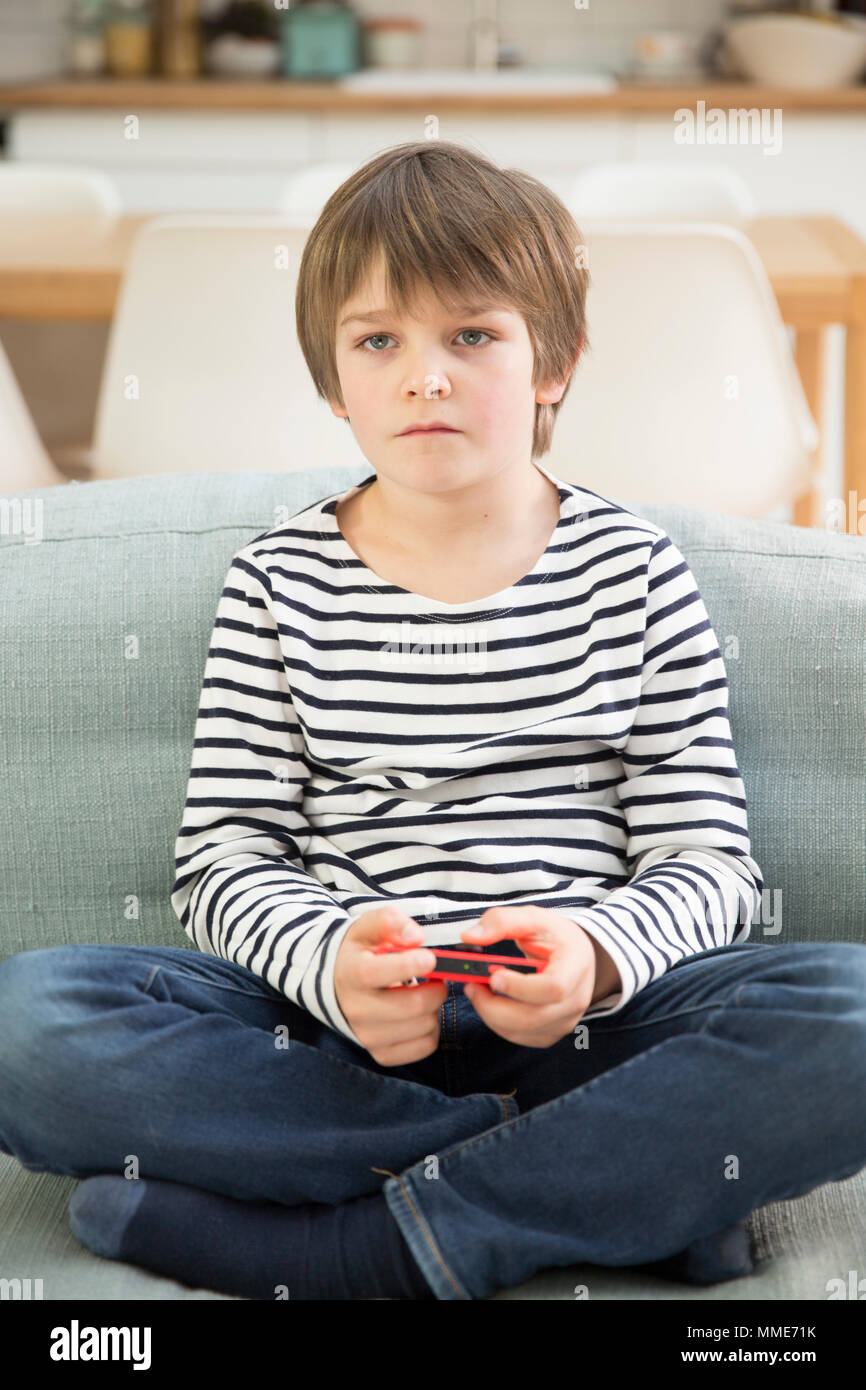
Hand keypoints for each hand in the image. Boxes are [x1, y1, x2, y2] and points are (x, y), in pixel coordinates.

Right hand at [334, 908, 447, 1066]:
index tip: (430, 958)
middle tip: (436, 977)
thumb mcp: (368, 927)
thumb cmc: (361, 952)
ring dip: (434, 1008)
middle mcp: (356, 1009)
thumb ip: (390, 922)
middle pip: (412, 1005)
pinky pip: (424, 1046)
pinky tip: (420, 1014)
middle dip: (435, 988)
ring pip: (423, 1026)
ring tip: (424, 993)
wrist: (339, 985)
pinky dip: (431, 1030)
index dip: (409, 965)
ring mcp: (367, 1036)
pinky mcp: (381, 1054)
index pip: (378, 973)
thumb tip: (416, 937)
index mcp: (350, 973)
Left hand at [459, 906, 611, 1048]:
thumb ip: (501, 922)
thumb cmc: (554, 936)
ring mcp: (566, 1020)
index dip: (519, 987)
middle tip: (471, 986)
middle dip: (493, 1006)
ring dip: (491, 1015)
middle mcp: (576, 999)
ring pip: (523, 1032)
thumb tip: (469, 936)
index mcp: (576, 966)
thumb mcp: (533, 917)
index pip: (553, 988)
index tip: (493, 975)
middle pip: (532, 1018)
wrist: (576, 956)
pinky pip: (521, 1038)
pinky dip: (499, 1024)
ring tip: (477, 991)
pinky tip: (491, 1003)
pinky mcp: (552, 1032)